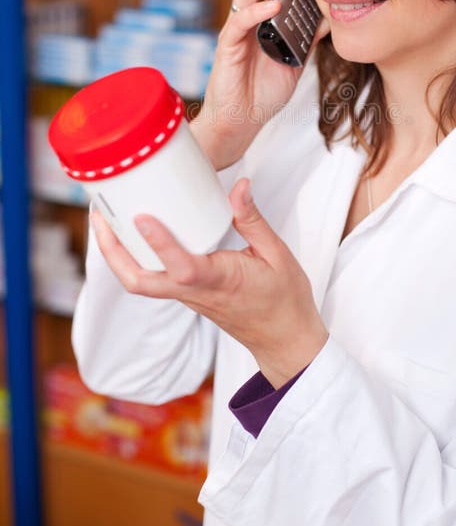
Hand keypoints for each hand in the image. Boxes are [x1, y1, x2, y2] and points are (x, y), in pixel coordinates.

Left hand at [91, 178, 328, 388]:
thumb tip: (239, 186)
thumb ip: (253, 221)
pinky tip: (132, 235)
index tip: (142, 217)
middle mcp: (196, 291)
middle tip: (100, 216)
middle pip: (140, 282)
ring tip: (106, 219)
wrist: (283, 339)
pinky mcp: (186, 295)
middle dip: (114, 252)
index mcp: (220, 281)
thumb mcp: (278, 255)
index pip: (183, 267)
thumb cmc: (284, 299)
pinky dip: (134, 258)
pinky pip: (152, 279)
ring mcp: (187, 296)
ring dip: (117, 255)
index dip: (160, 244)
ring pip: (140, 282)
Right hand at [190, 0, 327, 170]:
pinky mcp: (227, 47)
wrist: (242, 121)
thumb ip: (306, 37)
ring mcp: (235, 31)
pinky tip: (274, 5)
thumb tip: (330, 16)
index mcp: (259, 19)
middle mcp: (245, 19)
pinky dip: (257, 11)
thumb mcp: (294, 59)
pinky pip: (240, 23)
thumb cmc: (263, 91)